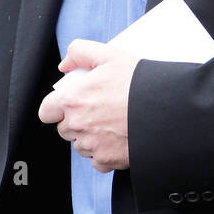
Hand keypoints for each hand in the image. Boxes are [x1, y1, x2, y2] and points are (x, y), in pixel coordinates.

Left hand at [38, 40, 138, 172]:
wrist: (166, 109)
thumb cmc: (139, 82)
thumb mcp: (109, 55)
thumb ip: (80, 52)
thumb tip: (65, 64)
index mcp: (73, 100)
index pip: (46, 111)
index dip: (55, 106)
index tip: (68, 103)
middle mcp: (78, 125)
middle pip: (64, 128)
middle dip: (76, 121)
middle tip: (97, 109)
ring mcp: (92, 145)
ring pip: (80, 145)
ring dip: (90, 137)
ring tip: (111, 122)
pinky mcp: (107, 160)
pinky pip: (97, 160)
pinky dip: (105, 152)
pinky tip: (119, 138)